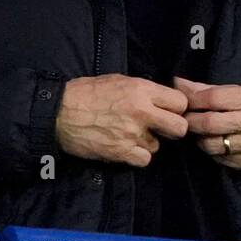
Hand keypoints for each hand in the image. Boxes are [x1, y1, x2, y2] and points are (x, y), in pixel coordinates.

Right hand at [55, 74, 188, 166]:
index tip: (169, 111)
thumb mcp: (120, 81)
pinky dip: (136, 156)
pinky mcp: (120, 152)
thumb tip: (164, 100)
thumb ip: (145, 91)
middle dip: (172, 129)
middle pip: (180, 128)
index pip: (181, 102)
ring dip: (147, 143)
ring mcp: (132, 134)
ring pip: (158, 146)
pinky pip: (144, 159)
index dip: (177, 109)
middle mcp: (141, 112)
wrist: (59, 112)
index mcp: (142, 90)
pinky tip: (125, 147)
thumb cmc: (87, 93)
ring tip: (129, 135)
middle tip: (160, 128)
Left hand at [173, 77, 240, 174]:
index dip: (192, 99)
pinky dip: (211, 152)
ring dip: (198, 139)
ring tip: (199, 133)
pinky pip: (219, 159)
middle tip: (184, 119)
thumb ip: (213, 90)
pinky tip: (214, 145)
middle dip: (190, 121)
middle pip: (207, 123)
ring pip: (209, 145)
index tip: (183, 101)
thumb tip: (179, 83)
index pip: (213, 98)